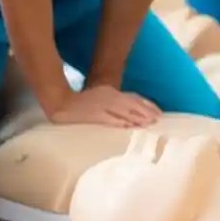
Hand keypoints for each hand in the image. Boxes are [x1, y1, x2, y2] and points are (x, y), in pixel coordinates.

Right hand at [46, 85, 160, 127]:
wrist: (61, 104)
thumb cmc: (82, 104)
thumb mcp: (101, 99)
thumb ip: (115, 107)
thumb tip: (131, 118)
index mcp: (111, 93)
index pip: (133, 99)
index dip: (146, 106)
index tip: (158, 113)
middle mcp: (109, 97)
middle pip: (132, 105)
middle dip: (145, 112)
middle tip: (157, 120)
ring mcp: (102, 106)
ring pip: (124, 111)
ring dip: (137, 118)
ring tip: (148, 124)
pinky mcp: (95, 115)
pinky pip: (110, 119)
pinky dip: (121, 122)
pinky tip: (130, 127)